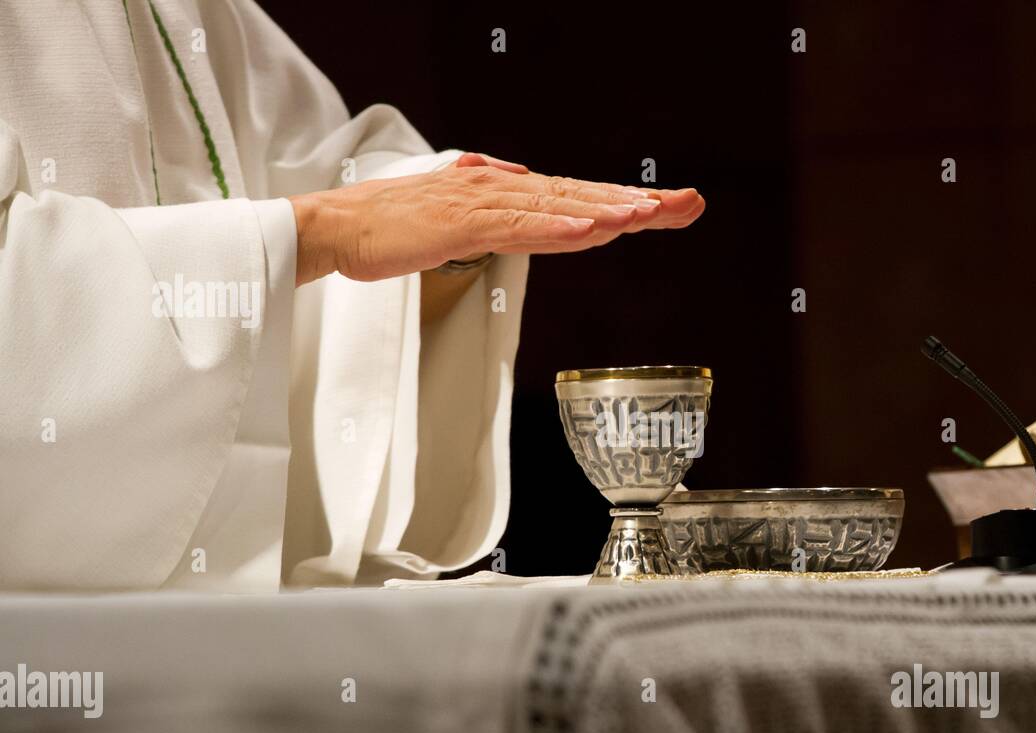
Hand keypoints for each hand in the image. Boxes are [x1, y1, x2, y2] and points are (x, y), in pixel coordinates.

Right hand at [289, 152, 704, 285]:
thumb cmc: (393, 228)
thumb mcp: (459, 222)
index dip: (624, 202)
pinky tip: (590, 230)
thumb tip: (535, 202)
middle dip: (638, 202)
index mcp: (505, 192)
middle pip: (581, 195)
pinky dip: (556, 229)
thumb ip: (500, 214)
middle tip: (688, 204)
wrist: (338, 228)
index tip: (669, 208)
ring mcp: (482, 203)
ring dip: (607, 211)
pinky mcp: (461, 223)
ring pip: (558, 208)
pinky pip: (517, 227)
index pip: (576, 196)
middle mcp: (501, 189)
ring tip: (651, 215)